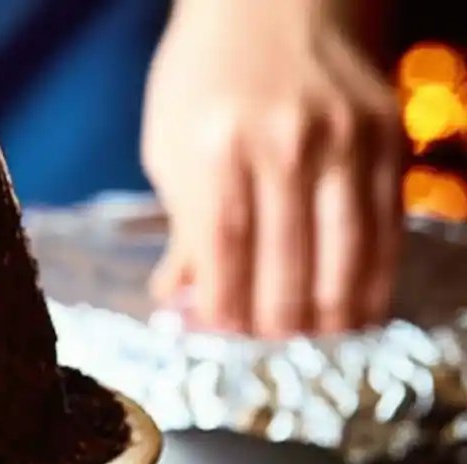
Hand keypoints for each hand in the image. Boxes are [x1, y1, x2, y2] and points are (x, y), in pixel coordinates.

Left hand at [142, 0, 403, 337]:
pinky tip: (359, 303)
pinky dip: (374, 272)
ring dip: (331, 308)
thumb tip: (181, 299)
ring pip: (344, 249)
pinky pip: (385, 222)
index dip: (226, 302)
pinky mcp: (383, 136)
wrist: (273, 2)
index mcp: (216, 148)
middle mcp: (283, 143)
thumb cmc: (204, 80)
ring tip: (316, 334)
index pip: (225, 249)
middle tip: (270, 338)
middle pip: (286, 259)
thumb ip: (182, 224)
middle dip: (276, 316)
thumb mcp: (169, 145)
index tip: (223, 329)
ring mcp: (341, 139)